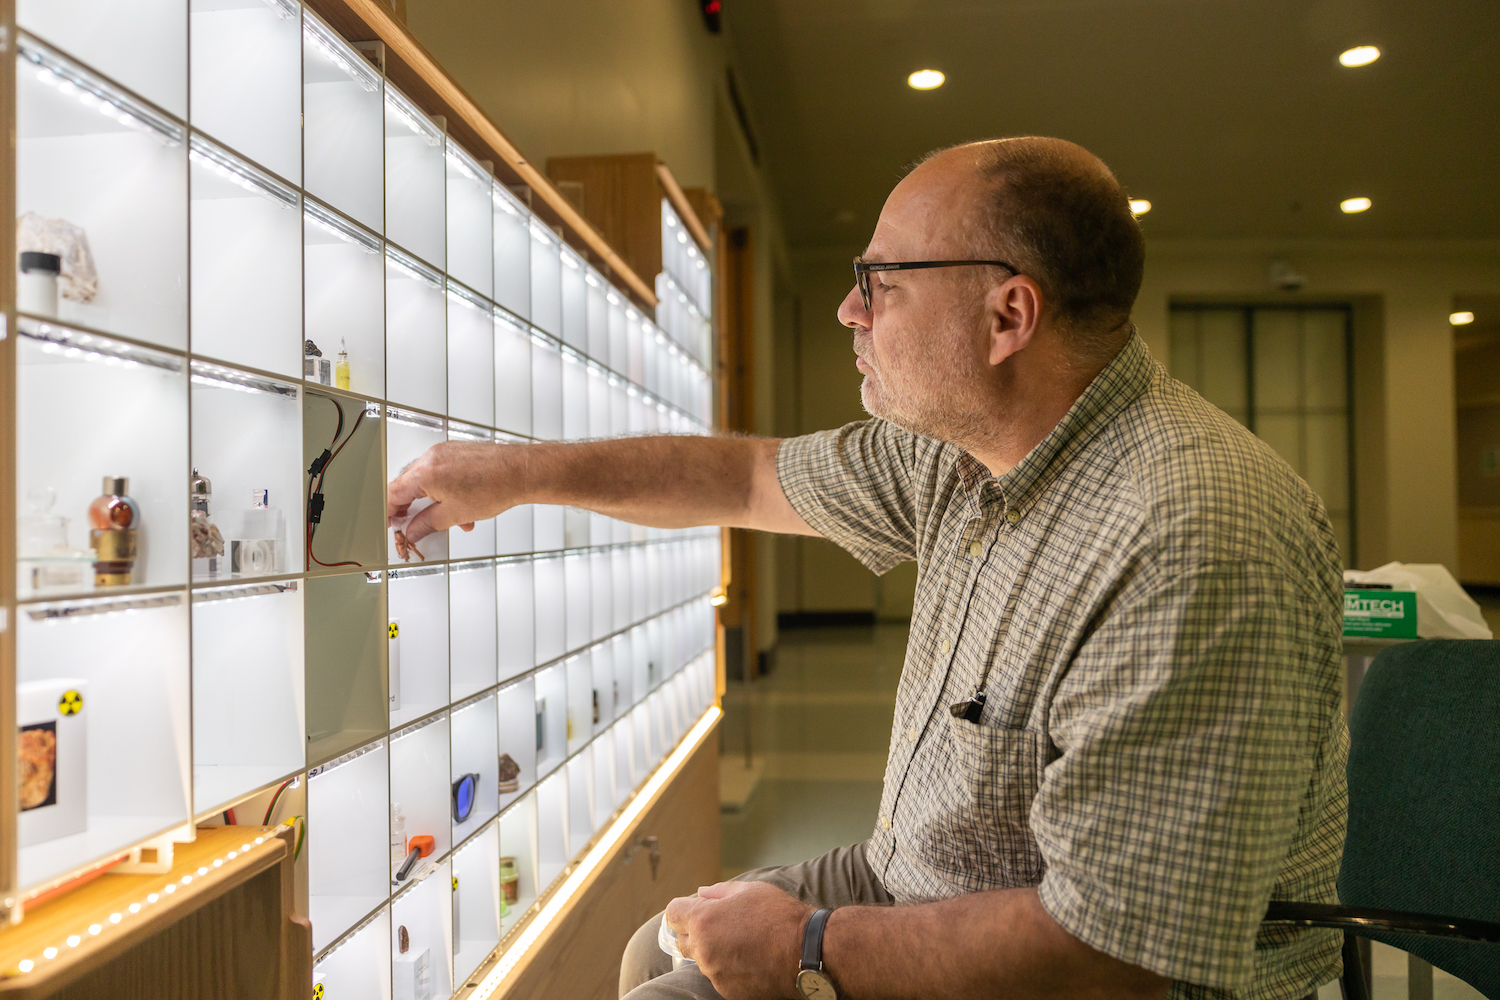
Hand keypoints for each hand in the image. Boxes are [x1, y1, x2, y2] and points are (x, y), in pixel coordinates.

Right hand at [386, 441, 512, 543]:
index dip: (389, 511)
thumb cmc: (495, 487)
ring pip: (427, 480)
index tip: (389, 523)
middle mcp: (432, 457)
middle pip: (409, 485)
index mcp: (425, 472)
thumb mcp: (454, 515)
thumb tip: (413, 530)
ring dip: (433, 502)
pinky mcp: (457, 451)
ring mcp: (445, 452)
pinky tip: (461, 506)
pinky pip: (442, 471)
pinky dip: (446, 490)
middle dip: (412, 508)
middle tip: (415, 524)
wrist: (520, 472)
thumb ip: (427, 524)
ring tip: (451, 519)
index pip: (393, 493)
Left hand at [665, 881, 811, 999]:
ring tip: (743, 943)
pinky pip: (719, 976)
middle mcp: (703, 950)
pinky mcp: (728, 991)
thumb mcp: (751, 890)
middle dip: (695, 932)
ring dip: (714, 951)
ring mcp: (715, 973)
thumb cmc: (779, 915)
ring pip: (703, 960)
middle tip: (721, 926)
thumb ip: (719, 892)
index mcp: (703, 920)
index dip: (683, 910)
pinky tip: (750, 959)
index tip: (696, 910)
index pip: (672, 914)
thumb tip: (701, 894)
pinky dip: (728, 968)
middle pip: (683, 941)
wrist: (806, 952)